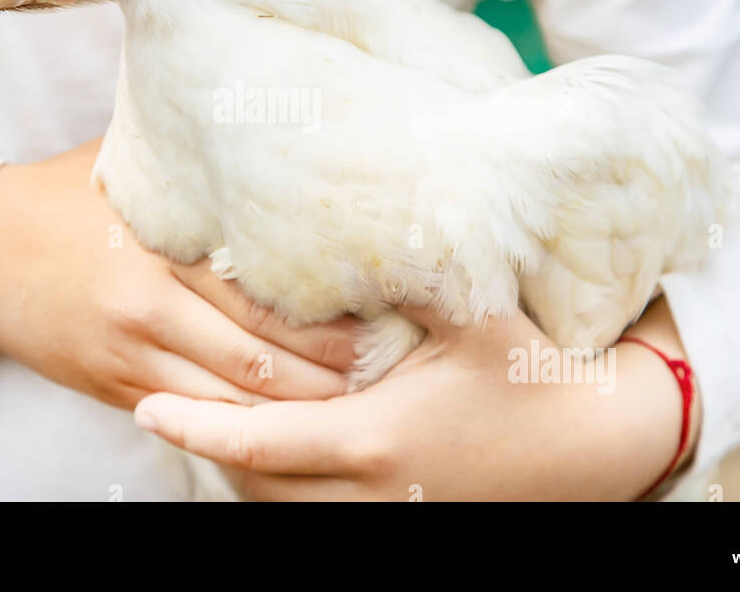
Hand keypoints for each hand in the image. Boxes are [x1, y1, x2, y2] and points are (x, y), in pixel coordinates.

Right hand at [0, 138, 359, 409]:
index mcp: (159, 248)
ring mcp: (131, 358)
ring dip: (298, 411)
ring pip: (233, 404)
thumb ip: (196, 158)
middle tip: (394, 367)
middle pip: (262, 359)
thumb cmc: (61, 195)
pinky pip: (193, 420)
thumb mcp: (126, 165)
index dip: (330, 313)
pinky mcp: (116, 388)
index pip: (264, 293)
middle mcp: (149, 309)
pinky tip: (288, 422)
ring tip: (359, 403)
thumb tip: (273, 118)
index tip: (385, 311)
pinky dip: (244, 426)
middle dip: (332, 373)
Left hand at [134, 299, 701, 499]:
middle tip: (164, 398)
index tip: (143, 409)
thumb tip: (342, 223)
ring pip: (281, 510)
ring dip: (240, 470)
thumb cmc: (531, 373)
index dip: (194, 428)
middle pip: (253, 487)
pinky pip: (317, 514)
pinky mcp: (404, 517)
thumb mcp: (470, 312)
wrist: (596, 444)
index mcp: (374, 438)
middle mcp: (370, 490)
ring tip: (205, 418)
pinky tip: (274, 449)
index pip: (259, 444)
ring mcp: (387, 513)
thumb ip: (400, 271)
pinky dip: (280, 488)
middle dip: (204, 449)